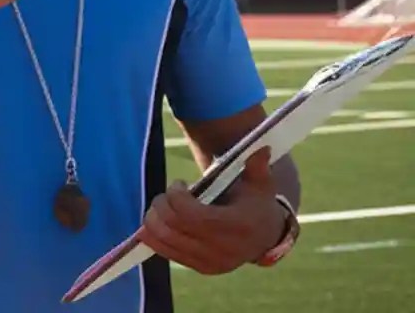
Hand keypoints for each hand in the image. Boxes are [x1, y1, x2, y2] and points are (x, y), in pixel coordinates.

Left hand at [139, 147, 286, 274]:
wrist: (264, 237)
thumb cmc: (257, 204)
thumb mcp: (261, 185)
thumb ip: (257, 167)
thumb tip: (260, 148)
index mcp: (237, 227)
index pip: (192, 215)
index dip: (176, 196)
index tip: (179, 183)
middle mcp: (223, 250)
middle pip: (173, 226)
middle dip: (161, 205)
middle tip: (165, 194)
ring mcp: (211, 263)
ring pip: (165, 240)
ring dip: (153, 219)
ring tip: (160, 206)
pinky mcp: (201, 268)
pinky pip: (166, 253)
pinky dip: (153, 237)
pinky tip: (153, 222)